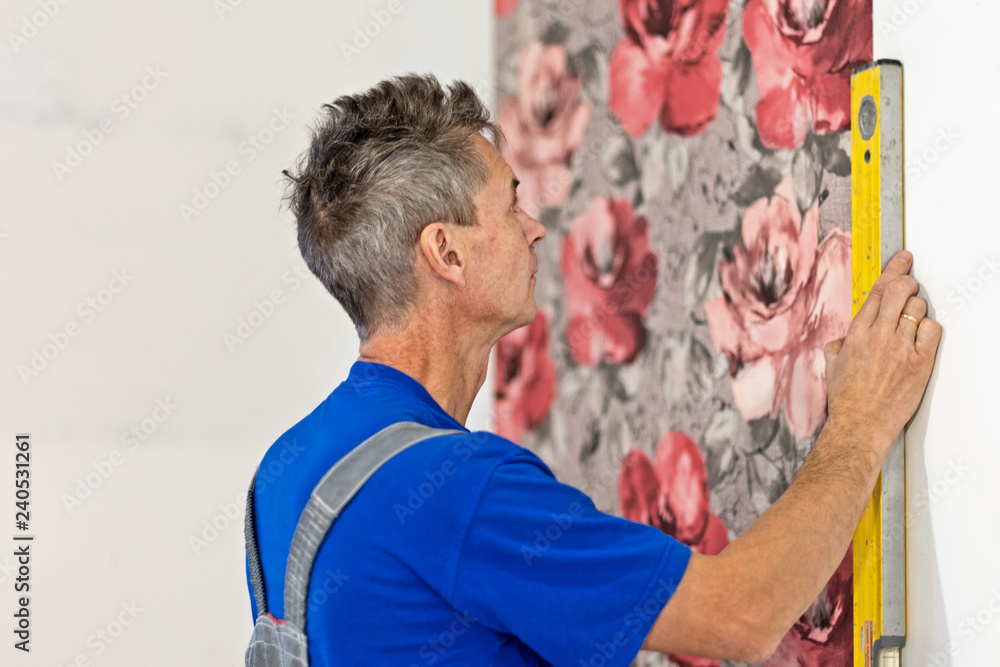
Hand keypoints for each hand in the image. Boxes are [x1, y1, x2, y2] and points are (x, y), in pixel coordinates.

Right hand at [823, 251, 941, 453]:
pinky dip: (928, 329)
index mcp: (857, 333)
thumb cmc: (846, 399)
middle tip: (910, 284)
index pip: (877, 291)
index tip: (903, 260)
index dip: (893, 270)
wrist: (860, 424)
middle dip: (907, 281)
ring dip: (916, 309)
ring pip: (918, 308)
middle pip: (900, 290)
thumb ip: (838, 345)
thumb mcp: (832, 365)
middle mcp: (879, 336)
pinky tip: (920, 339)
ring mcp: (901, 348)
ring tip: (910, 323)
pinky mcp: (920, 362)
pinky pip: (932, 330)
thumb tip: (844, 339)